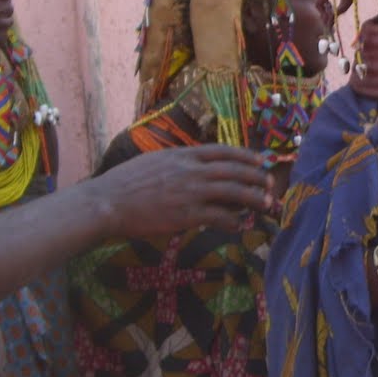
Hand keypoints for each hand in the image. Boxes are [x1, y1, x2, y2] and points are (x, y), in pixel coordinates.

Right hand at [90, 143, 272, 237]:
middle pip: (234, 170)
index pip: (223, 151)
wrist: (107, 202)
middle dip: (257, 177)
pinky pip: (219, 217)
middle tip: (270, 184)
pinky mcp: (187, 214)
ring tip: (266, 204)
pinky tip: (240, 225)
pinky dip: (233, 221)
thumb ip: (178, 162)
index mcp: (183, 155)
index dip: (246, 156)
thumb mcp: (154, 161)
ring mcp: (190, 192)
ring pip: (233, 192)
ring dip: (253, 198)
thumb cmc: (125, 183)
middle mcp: (191, 170)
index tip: (261, 161)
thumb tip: (193, 165)